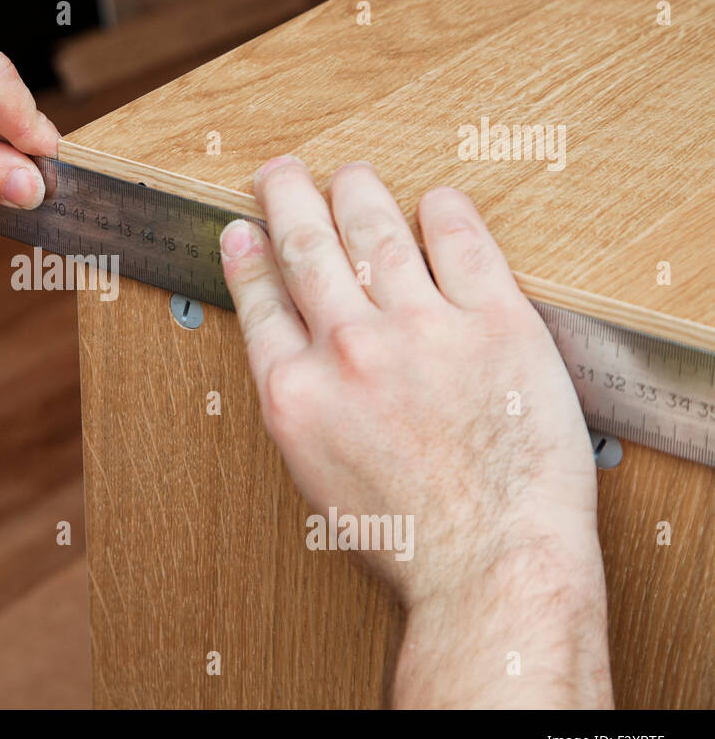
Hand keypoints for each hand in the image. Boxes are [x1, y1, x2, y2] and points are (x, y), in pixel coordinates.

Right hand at [219, 157, 602, 608]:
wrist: (491, 564)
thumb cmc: (410, 543)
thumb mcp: (318, 478)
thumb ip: (303, 409)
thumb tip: (299, 363)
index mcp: (296, 393)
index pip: (262, 299)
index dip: (248, 255)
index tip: (243, 231)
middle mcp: (349, 350)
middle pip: (307, 249)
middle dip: (287, 199)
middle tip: (280, 173)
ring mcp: (421, 330)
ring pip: (376, 233)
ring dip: (357, 193)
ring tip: (350, 174)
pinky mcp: (494, 323)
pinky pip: (463, 245)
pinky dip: (444, 212)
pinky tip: (435, 200)